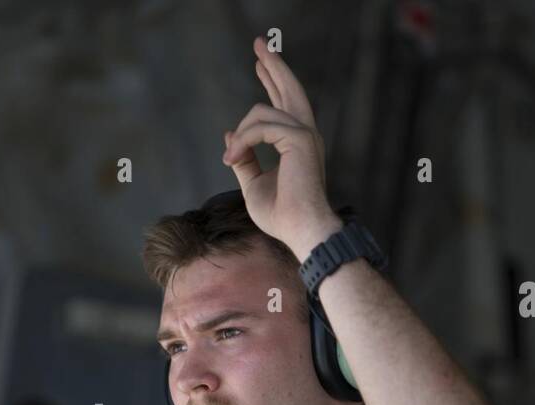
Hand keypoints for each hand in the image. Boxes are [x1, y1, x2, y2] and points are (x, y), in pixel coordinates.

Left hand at [221, 37, 340, 260]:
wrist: (300, 230)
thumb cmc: (281, 215)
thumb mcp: (253, 184)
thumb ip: (244, 158)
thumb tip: (230, 134)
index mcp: (297, 142)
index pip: (285, 103)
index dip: (273, 81)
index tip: (260, 65)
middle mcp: (305, 134)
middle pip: (288, 89)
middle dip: (272, 65)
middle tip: (259, 43)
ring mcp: (305, 134)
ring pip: (262, 112)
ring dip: (240, 135)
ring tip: (229, 157)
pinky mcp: (299, 140)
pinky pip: (260, 128)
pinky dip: (243, 141)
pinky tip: (232, 157)